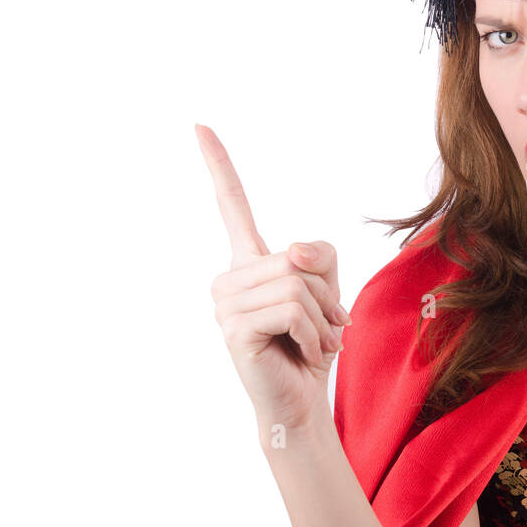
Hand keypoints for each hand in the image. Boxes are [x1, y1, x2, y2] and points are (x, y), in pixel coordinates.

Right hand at [196, 123, 348, 430]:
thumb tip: (292, 253)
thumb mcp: (326, 287)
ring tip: (313, 342)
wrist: (300, 401)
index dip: (218, 165)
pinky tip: (301, 354)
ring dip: (323, 319)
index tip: (198, 125)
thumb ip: (316, 255)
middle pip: (299, 256)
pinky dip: (313, 335)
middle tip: (324, 327)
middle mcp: (229, 277)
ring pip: (298, 284)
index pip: (232, 205)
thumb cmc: (312, 343)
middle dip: (327, 294)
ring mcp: (226, 303)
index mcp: (249, 261)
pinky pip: (292, 311)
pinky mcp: (235, 329)